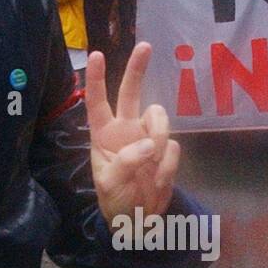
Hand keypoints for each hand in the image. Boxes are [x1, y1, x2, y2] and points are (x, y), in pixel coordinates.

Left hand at [85, 43, 178, 224]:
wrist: (139, 221)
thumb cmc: (115, 200)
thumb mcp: (110, 185)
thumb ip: (126, 161)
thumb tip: (150, 144)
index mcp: (104, 135)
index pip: (97, 102)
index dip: (95, 79)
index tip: (96, 54)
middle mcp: (126, 129)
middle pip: (131, 92)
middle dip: (137, 69)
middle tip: (146, 46)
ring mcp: (148, 138)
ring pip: (159, 117)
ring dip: (159, 137)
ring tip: (152, 167)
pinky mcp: (166, 151)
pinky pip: (172, 147)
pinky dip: (167, 166)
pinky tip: (157, 181)